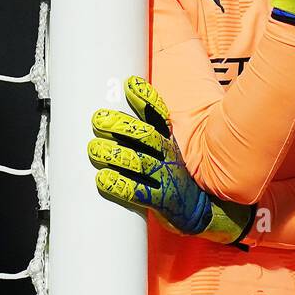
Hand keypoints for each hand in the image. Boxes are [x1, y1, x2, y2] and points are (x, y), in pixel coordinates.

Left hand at [87, 75, 254, 248]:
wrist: (200, 210)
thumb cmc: (172, 175)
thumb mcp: (165, 149)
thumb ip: (142, 132)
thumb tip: (116, 108)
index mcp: (168, 140)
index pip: (158, 115)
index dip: (145, 98)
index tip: (129, 84)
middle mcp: (169, 155)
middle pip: (146, 136)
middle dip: (121, 126)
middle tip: (98, 119)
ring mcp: (166, 178)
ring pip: (140, 162)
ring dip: (115, 154)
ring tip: (93, 148)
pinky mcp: (162, 201)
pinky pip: (139, 192)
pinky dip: (120, 185)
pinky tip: (103, 178)